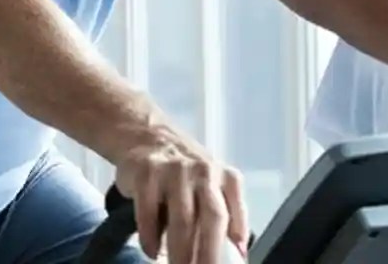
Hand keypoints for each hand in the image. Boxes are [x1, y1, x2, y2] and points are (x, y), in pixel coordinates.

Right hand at [113, 132, 248, 262]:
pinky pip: (149, 212)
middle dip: (208, 254)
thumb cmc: (185, 172)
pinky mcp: (147, 172)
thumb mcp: (213, 185)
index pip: (234, 215)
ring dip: (180, 252)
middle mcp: (204, 171)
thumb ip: (227, 214)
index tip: (231, 263)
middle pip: (212, 218)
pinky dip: (150, 237)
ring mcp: (175, 170)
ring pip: (182, 219)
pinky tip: (152, 251)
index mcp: (226, 177)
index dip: (234, 242)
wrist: (148, 136)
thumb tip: (240, 253)